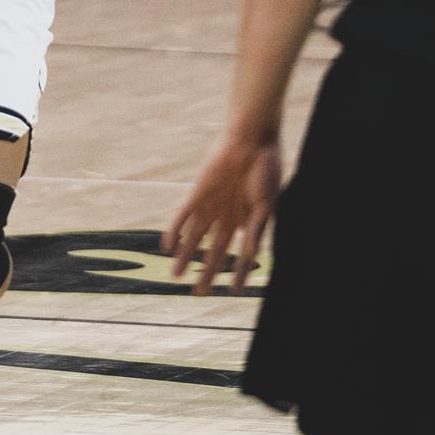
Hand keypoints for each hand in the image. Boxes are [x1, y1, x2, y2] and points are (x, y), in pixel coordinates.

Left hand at [164, 138, 281, 295]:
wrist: (253, 139)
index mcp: (246, 220)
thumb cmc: (266, 170)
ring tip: (176, 277)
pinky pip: (182, 214)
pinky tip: (167, 246)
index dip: (238, 273)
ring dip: (185, 256)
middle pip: (213, 250)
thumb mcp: (268, 204)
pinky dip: (175, 230)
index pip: (240, 253)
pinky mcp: (198, 191)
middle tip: (199, 294)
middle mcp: (226, 215)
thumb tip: (251, 255)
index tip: (235, 292)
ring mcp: (211, 204)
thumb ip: (258, 229)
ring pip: (194, 237)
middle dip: (207, 272)